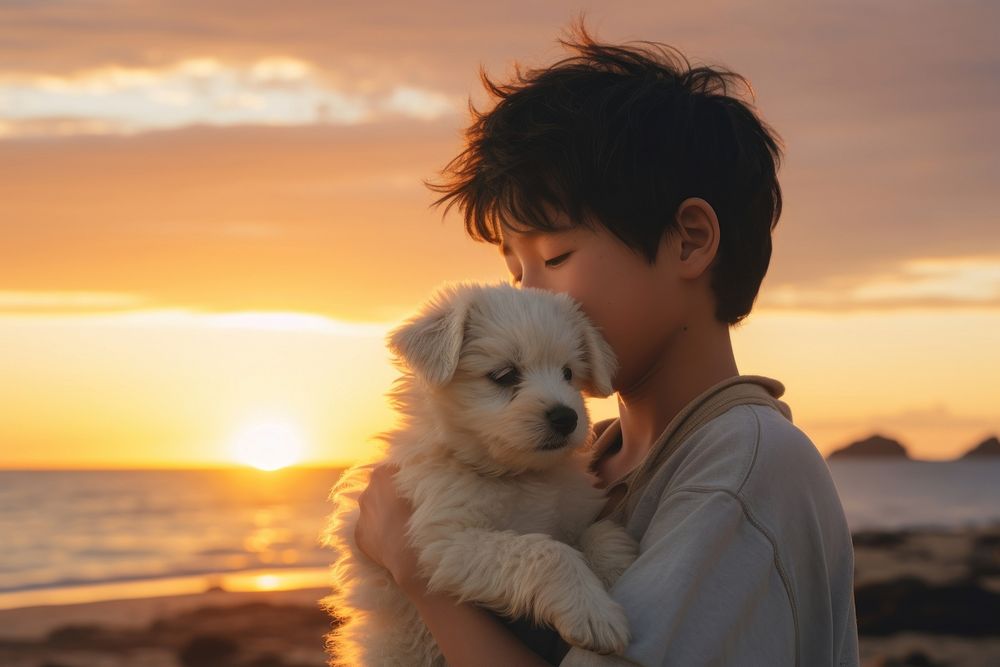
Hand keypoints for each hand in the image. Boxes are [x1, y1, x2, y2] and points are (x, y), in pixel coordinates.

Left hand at [354, 463, 424, 592]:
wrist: (409, 551)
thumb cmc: (423, 515)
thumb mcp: (426, 486)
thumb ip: (414, 477)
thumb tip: (415, 476)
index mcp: (381, 474)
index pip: (391, 471)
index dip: (403, 480)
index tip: (412, 489)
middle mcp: (366, 491)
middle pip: (379, 490)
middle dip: (389, 497)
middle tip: (407, 509)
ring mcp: (361, 515)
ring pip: (372, 511)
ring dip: (383, 516)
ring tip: (400, 527)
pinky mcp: (358, 535)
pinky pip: (368, 531)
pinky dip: (377, 535)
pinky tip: (392, 541)